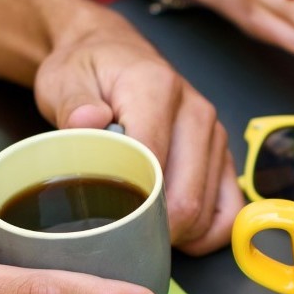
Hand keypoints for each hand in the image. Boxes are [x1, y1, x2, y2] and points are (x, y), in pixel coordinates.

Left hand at [32, 12, 243, 254]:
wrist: (111, 52)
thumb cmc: (88, 69)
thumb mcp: (64, 78)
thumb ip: (73, 102)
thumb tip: (88, 122)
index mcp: (157, 88)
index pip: (154, 161)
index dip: (131, 204)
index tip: (105, 226)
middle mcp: (196, 112)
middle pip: (187, 196)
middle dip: (155, 231)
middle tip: (120, 241)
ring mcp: (214, 134)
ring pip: (209, 208)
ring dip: (179, 234)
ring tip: (144, 235)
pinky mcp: (222, 153)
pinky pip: (230, 207)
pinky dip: (207, 231)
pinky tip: (180, 236)